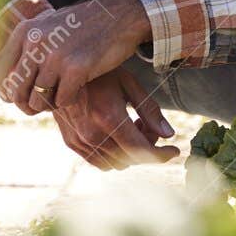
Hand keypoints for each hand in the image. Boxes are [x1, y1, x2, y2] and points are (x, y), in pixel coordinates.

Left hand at [0, 0, 151, 114]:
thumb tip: (5, 81)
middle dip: (26, 104)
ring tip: (60, 96)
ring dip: (49, 105)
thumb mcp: (48, 26)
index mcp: (24, 32)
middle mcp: (35, 43)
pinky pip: (62, 101)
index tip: (17, 98)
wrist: (121, 16)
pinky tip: (77, 90)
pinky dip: (69, 101)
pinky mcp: (77, 68)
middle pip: (16, 92)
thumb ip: (27, 47)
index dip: (6, 92)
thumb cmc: (84, 25)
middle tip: (40, 105)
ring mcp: (56, 56)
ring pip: (38, 100)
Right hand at [50, 68, 179, 170]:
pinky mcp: (71, 142)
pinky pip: (99, 161)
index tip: (174, 150)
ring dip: (131, 152)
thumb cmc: (100, 73)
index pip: (140, 149)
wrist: (61, 71)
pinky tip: (118, 134)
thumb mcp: (129, 84)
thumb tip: (170, 135)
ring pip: (116, 164)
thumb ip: (150, 110)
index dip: (161, 154)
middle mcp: (92, 133)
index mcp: (108, 116)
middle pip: (130, 158)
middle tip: (150, 127)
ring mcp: (79, 140)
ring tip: (134, 127)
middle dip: (148, 148)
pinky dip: (115, 155)